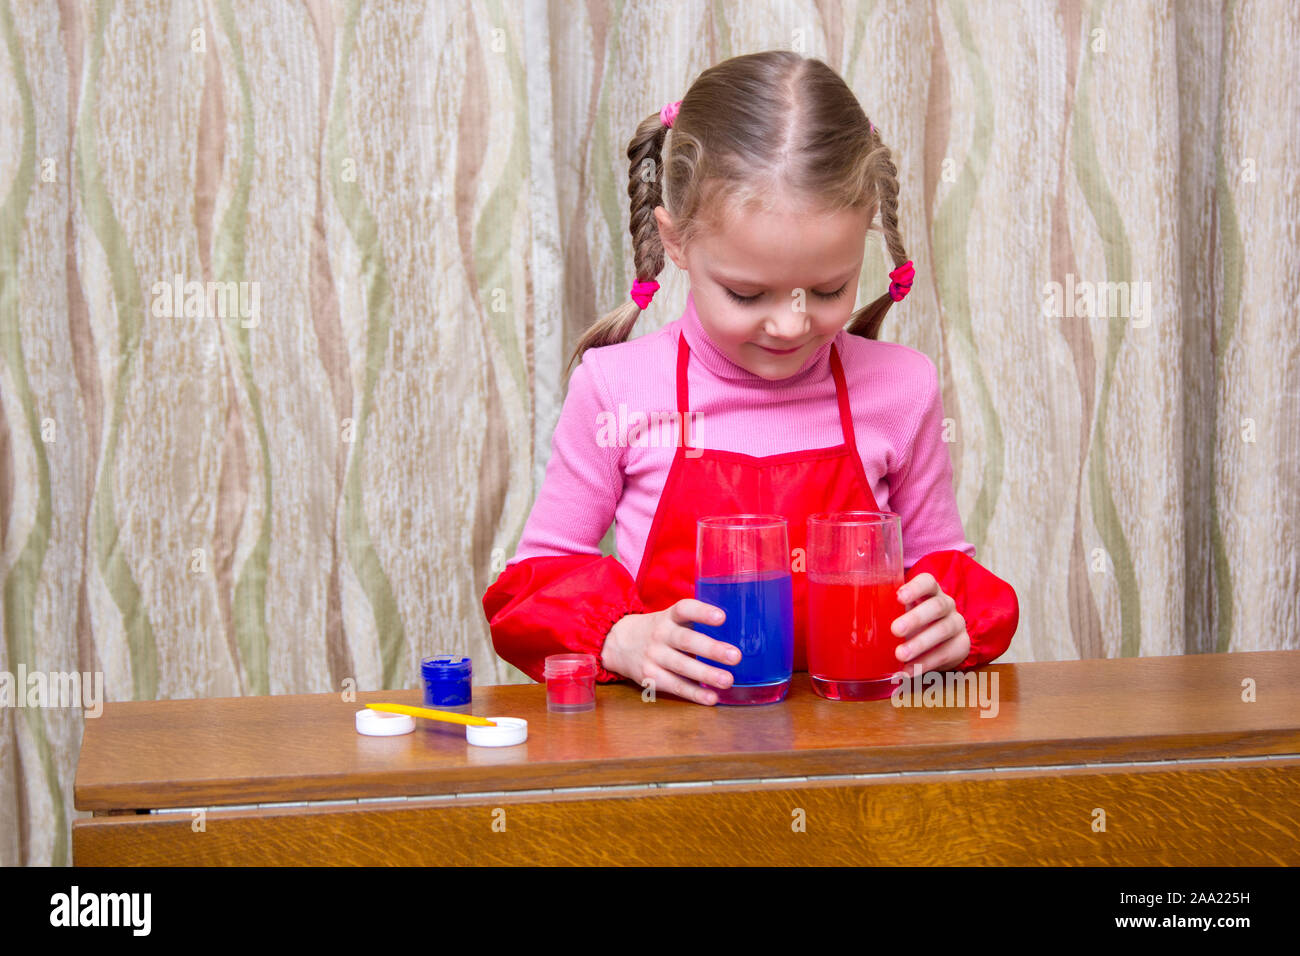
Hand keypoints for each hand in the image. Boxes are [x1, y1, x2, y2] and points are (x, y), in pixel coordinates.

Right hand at [599, 599, 740, 705]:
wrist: (617, 643)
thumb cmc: (657, 630)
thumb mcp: (671, 619)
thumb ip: (695, 624)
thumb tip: (737, 635)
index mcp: (669, 617)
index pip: (685, 609)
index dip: (703, 612)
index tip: (722, 617)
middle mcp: (660, 635)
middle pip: (686, 641)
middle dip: (711, 649)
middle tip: (735, 656)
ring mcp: (654, 657)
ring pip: (682, 667)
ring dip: (706, 675)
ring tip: (728, 680)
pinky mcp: (650, 677)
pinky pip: (675, 686)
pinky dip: (694, 694)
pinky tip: (711, 697)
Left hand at [890, 573, 969, 675]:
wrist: (945, 641)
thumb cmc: (915, 622)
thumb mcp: (902, 613)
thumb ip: (885, 612)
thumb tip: (849, 623)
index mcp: (930, 592)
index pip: (928, 581)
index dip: (915, 587)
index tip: (899, 596)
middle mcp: (946, 604)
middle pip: (936, 606)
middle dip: (916, 618)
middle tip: (895, 630)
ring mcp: (956, 624)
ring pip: (943, 630)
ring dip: (920, 644)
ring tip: (900, 655)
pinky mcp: (962, 645)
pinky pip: (946, 654)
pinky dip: (925, 664)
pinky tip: (909, 671)